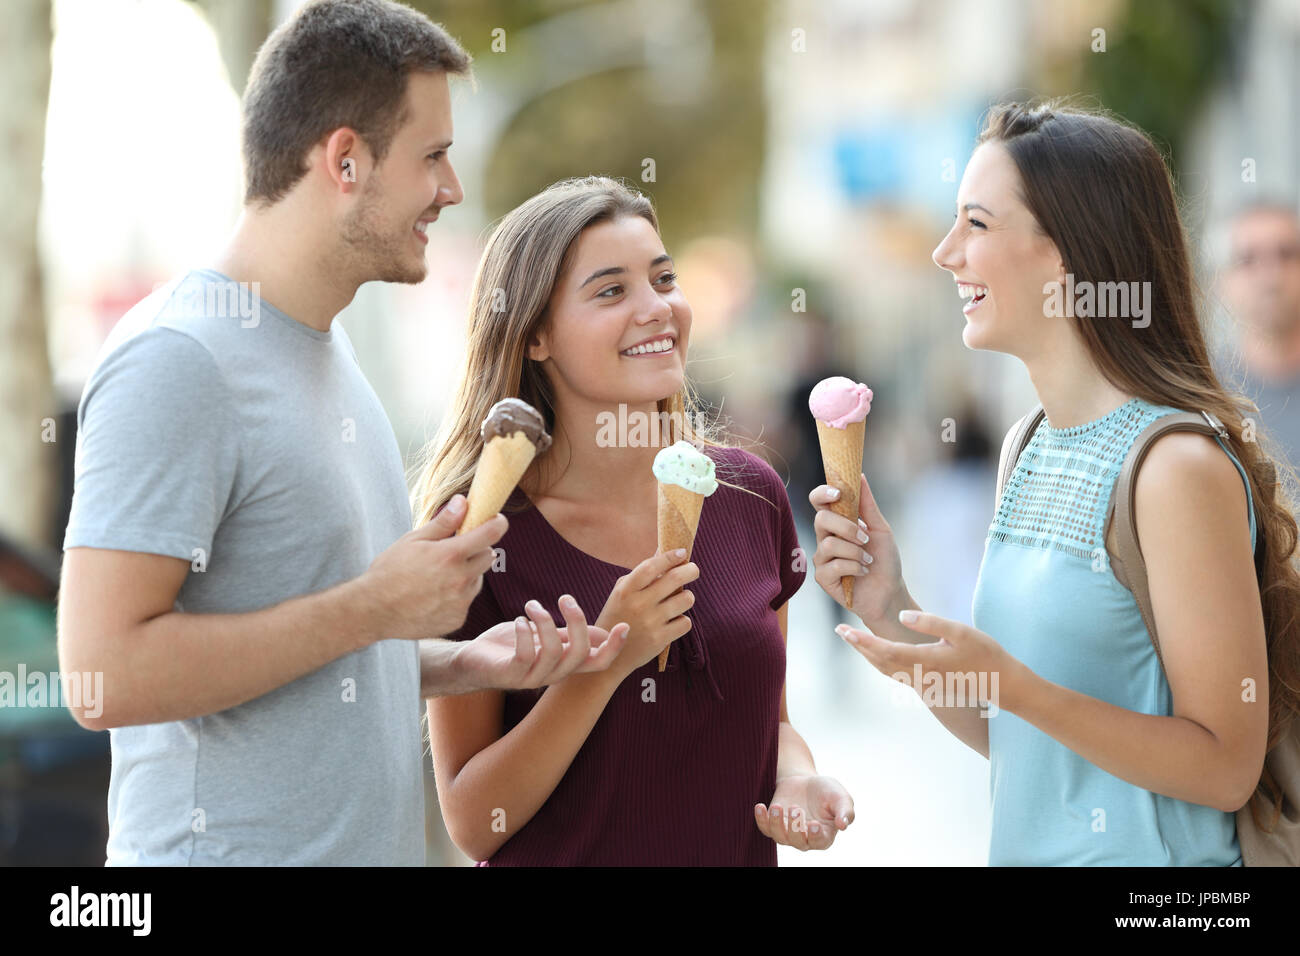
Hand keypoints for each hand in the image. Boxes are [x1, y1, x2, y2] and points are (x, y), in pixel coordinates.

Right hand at [359, 494, 507, 640]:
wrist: (373, 611)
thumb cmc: (390, 571)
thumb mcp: (413, 540)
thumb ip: (443, 522)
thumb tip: (463, 502)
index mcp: (450, 555)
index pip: (490, 534)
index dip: (497, 523)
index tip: (496, 520)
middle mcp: (461, 580)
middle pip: (488, 556)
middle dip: (476, 550)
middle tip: (454, 552)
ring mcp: (460, 602)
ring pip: (477, 580)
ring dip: (467, 574)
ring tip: (438, 577)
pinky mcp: (457, 619)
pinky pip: (466, 601)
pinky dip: (456, 596)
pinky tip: (434, 595)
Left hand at [455, 594, 629, 690]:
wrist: (470, 661)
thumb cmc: (508, 646)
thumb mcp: (544, 636)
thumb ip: (569, 634)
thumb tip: (601, 631)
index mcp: (564, 664)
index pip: (598, 662)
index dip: (614, 647)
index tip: (624, 625)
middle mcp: (553, 674)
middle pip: (580, 653)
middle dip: (577, 621)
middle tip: (565, 598)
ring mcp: (532, 678)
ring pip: (554, 652)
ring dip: (544, 622)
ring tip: (531, 606)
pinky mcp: (510, 675)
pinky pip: (525, 656)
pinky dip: (525, 633)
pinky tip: (519, 621)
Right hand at [595, 549, 698, 678]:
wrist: (608, 655)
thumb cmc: (617, 617)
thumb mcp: (621, 593)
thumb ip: (642, 574)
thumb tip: (662, 551)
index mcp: (626, 590)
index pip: (652, 566)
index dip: (670, 556)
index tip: (682, 552)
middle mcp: (639, 604)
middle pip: (675, 579)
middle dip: (690, 570)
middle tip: (693, 570)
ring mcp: (651, 622)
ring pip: (686, 599)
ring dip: (687, 597)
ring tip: (679, 600)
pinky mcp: (660, 639)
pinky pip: (686, 622)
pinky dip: (682, 620)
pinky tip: (673, 621)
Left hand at [754, 774, 853, 850]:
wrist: (806, 780)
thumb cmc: (826, 791)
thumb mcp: (840, 797)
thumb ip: (845, 811)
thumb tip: (843, 825)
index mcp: (825, 835)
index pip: (820, 842)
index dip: (816, 836)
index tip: (814, 823)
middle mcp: (805, 838)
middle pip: (798, 842)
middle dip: (794, 828)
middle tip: (796, 809)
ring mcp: (788, 832)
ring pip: (779, 837)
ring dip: (776, 823)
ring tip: (777, 806)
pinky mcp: (774, 823)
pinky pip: (765, 828)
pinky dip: (760, 819)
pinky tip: (760, 806)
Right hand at [810, 474, 908, 629]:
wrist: (890, 591)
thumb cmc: (885, 560)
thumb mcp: (880, 528)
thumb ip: (867, 504)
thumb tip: (859, 475)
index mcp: (837, 522)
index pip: (819, 501)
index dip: (823, 493)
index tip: (839, 494)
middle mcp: (825, 538)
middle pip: (821, 519)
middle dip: (847, 527)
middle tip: (866, 538)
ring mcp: (822, 558)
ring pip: (829, 544)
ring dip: (855, 551)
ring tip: (868, 559)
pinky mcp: (823, 578)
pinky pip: (832, 565)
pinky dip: (853, 567)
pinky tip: (863, 572)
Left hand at [836, 610, 1028, 712]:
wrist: (1004, 685)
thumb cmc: (986, 654)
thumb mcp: (961, 631)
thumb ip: (930, 622)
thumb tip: (902, 615)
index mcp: (926, 660)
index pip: (886, 650)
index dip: (863, 642)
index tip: (845, 631)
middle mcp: (920, 675)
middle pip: (880, 662)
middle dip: (859, 646)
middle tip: (840, 630)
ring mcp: (924, 683)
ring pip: (887, 670)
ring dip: (868, 655)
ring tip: (854, 640)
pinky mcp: (928, 685)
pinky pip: (897, 674)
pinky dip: (882, 663)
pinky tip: (878, 653)